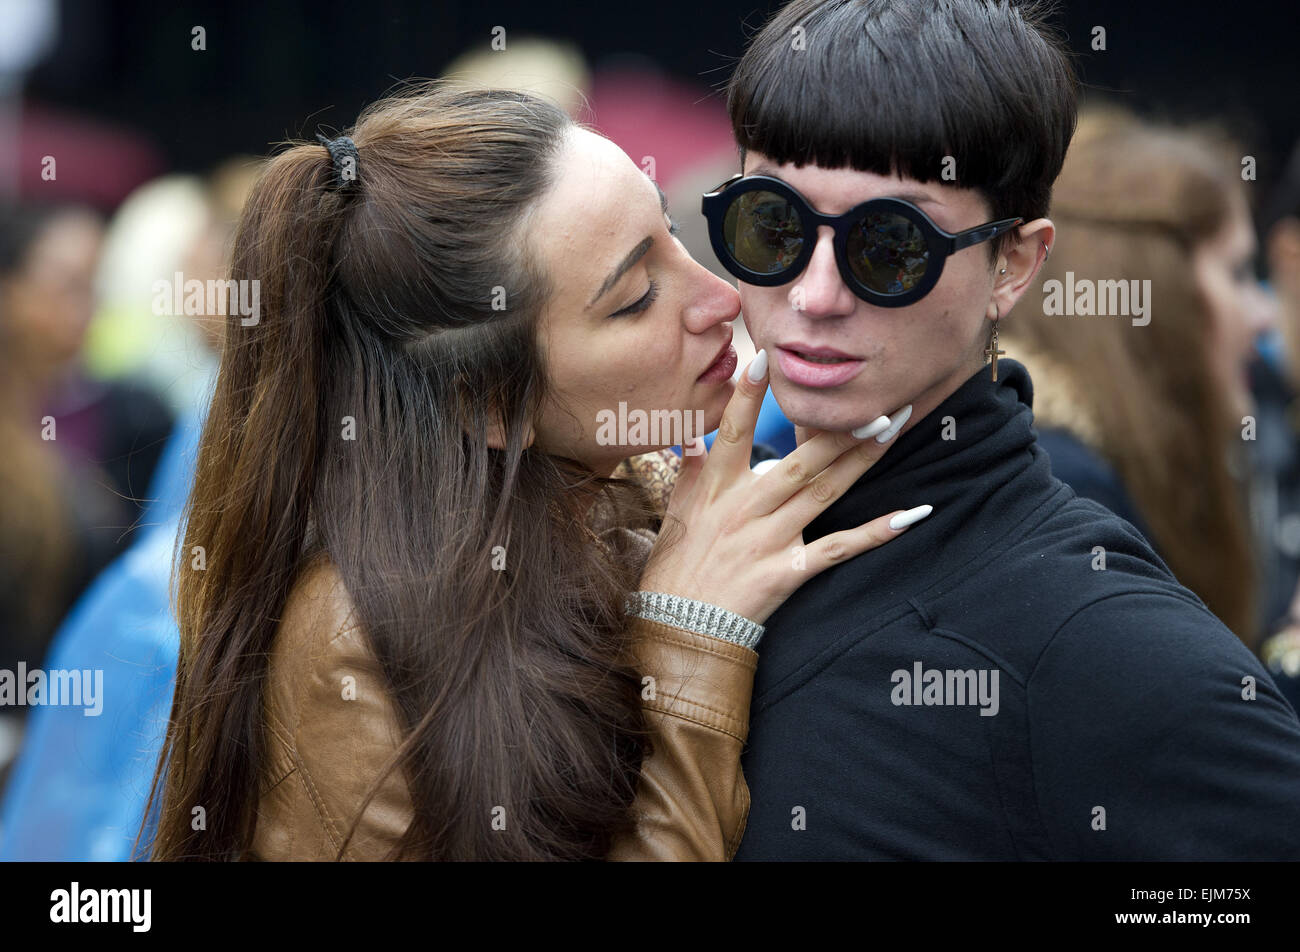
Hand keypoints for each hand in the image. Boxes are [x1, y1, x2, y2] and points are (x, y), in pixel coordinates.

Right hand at [638, 349, 931, 624]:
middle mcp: (745, 508)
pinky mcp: (788, 571)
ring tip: (891, 431)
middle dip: (837, 430)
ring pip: (823, 493)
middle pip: (799, 461)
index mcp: (716, 488)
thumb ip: (687, 470)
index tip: (766, 358)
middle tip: (874, 402)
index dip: (748, 396)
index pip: (732, 432)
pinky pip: (839, 548)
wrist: (679, 630)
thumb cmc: (675, 570)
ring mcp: (769, 539)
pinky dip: (876, 532)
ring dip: (860, 461)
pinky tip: (909, 515)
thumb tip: (689, 434)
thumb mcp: (674, 514)